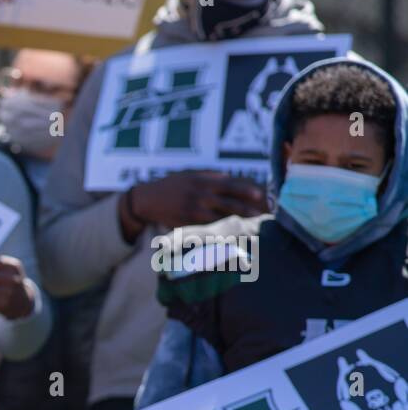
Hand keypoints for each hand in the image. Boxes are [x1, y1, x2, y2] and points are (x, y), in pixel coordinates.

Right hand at [125, 170, 266, 236]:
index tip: (259, 194)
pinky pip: (207, 228)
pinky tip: (230, 234)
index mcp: (203, 181)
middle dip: (246, 210)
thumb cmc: (170, 185)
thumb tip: (229, 177)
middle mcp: (200, 195)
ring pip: (220, 217)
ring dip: (236, 223)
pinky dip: (220, 231)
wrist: (147, 199)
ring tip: (250, 227)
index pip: (230, 184)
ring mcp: (194, 210)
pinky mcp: (187, 222)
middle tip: (261, 215)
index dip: (246, 190)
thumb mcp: (189, 174)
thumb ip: (209, 176)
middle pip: (229, 203)